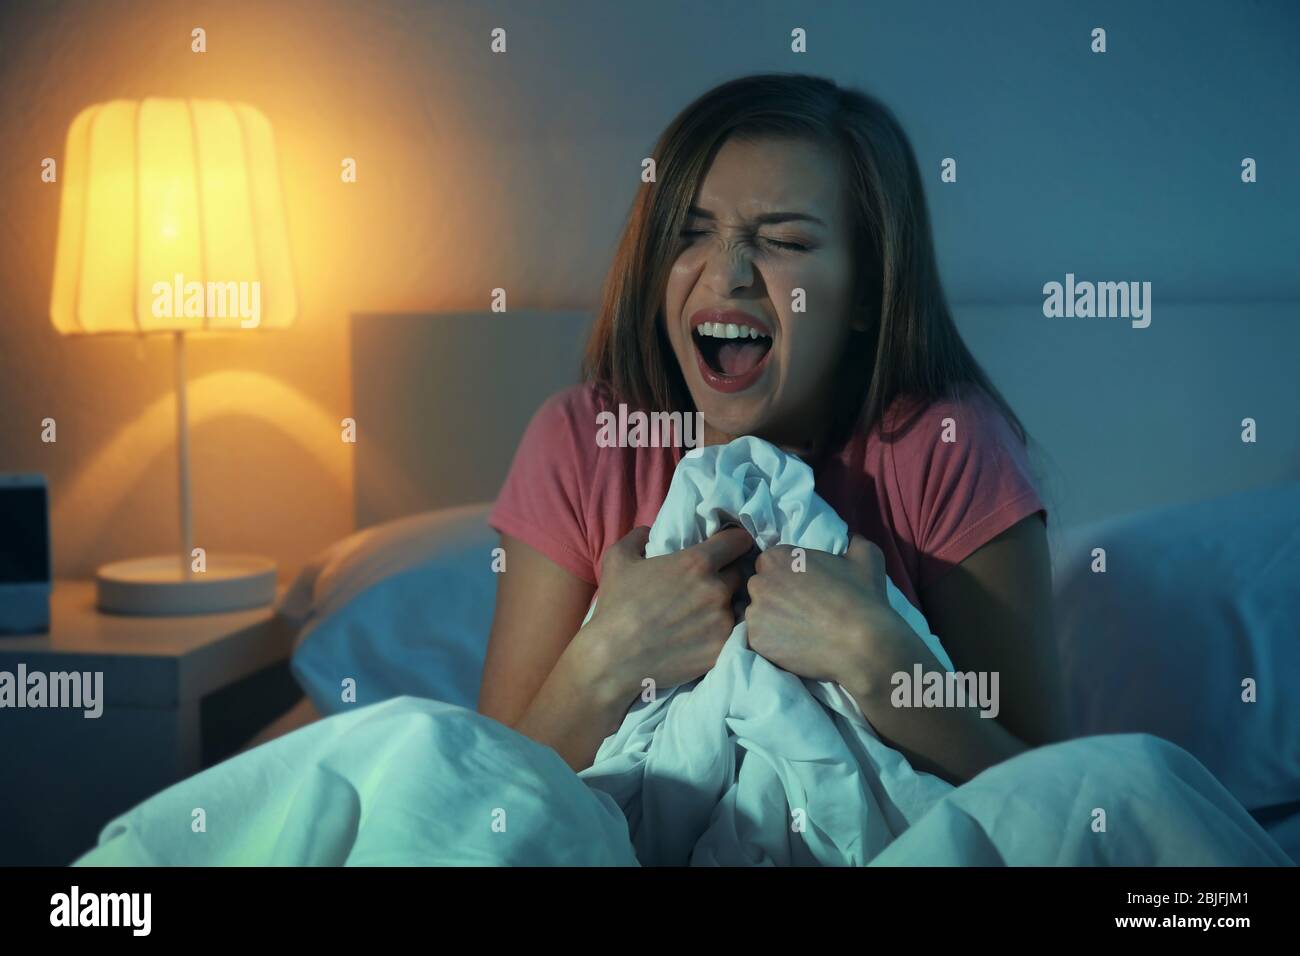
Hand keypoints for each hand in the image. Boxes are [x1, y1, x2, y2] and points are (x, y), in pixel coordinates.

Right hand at [581, 524, 755, 702]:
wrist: (613, 660)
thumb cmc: (615, 607)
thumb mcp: (617, 559)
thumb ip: (638, 537)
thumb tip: (649, 532)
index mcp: (697, 563)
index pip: (739, 541)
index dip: (734, 542)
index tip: (728, 548)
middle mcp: (716, 589)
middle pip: (739, 575)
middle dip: (726, 577)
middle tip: (707, 587)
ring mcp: (722, 621)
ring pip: (736, 606)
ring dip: (724, 607)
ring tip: (702, 616)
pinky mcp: (721, 649)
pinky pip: (732, 634)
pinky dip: (722, 633)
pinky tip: (703, 637)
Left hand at [744, 534, 927, 696]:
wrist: (862, 646)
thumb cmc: (863, 597)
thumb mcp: (866, 555)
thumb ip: (851, 541)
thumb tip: (849, 538)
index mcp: (777, 557)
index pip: (772, 562)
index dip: (788, 575)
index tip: (805, 587)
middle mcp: (758, 582)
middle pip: (761, 587)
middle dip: (776, 595)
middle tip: (802, 609)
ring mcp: (754, 613)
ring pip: (759, 614)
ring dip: (773, 619)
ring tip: (801, 630)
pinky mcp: (756, 641)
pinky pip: (761, 639)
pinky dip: (774, 642)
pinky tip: (796, 646)